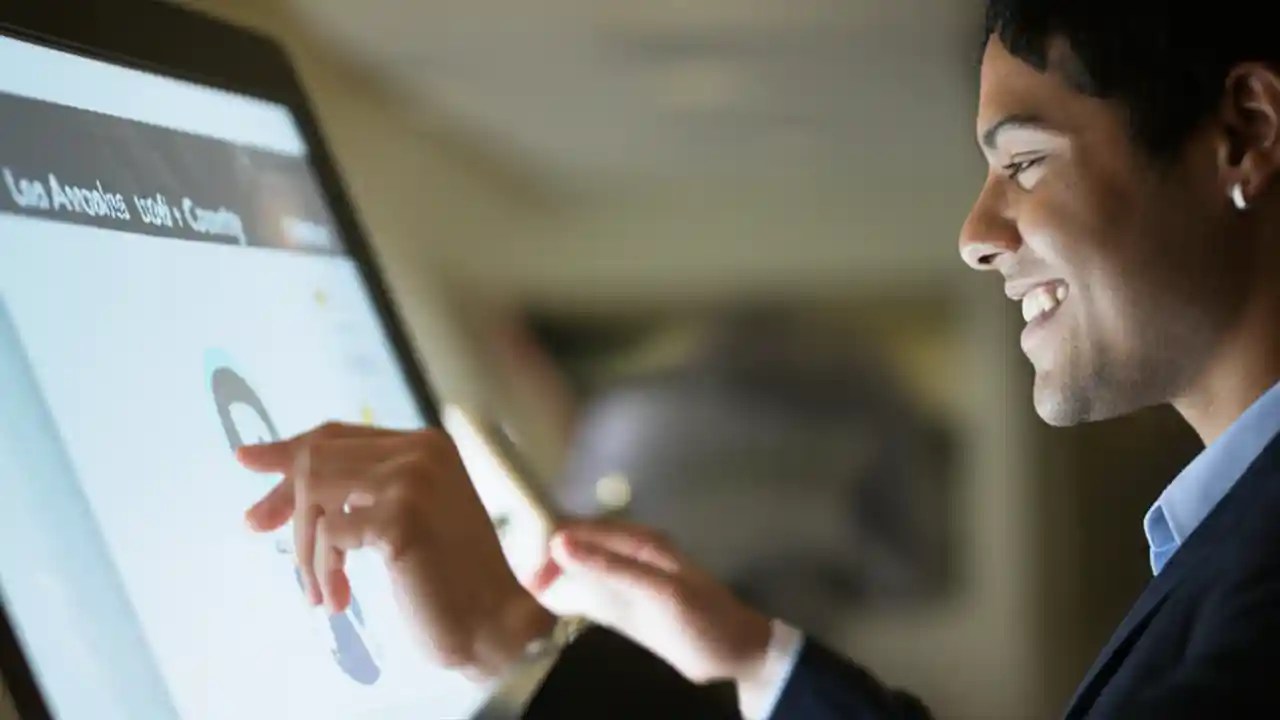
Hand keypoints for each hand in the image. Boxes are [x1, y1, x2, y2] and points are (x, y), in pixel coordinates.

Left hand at [238, 422, 553, 679]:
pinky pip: (330, 535)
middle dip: (285, 501)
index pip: (338, 434)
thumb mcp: (399, 522)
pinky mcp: (401, 516)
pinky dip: (322, 572)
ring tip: (320, 589)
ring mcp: (412, 480)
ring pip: (315, 492)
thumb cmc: (446, 580)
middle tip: (255, 527)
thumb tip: (260, 482)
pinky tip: (337, 600)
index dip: (290, 449)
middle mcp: (421, 451)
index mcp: (427, 445)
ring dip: (305, 548)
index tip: (247, 458)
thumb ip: (353, 493)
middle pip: (317, 458)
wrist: (494, 624)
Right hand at [531, 520, 771, 685]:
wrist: (734, 653)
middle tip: (524, 582)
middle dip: (549, 557)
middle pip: (581, 543)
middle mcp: (632, 552)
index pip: (585, 529)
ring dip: (557, 573)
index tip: (526, 563)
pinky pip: (593, 588)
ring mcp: (630, 577)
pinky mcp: (630, 601)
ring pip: (584, 565)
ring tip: (529, 588)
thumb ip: (611, 567)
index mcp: (641, 541)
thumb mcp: (657, 592)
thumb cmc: (701, 619)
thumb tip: (560, 542)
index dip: (553, 541)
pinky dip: (571, 591)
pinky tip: (553, 600)